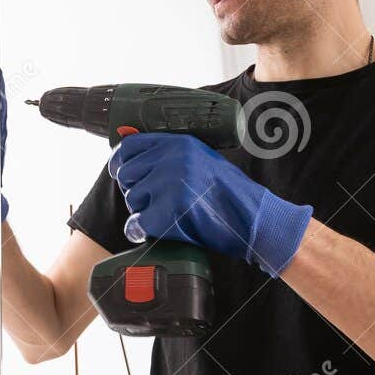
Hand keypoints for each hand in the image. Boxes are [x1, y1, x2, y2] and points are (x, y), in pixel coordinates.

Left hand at [107, 133, 311, 275]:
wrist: (255, 218)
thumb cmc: (231, 194)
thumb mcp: (202, 160)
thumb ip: (171, 156)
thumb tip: (132, 153)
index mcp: (179, 143)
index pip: (130, 146)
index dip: (120, 161)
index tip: (120, 171)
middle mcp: (172, 159)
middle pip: (127, 174)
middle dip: (137, 191)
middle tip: (157, 202)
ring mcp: (169, 183)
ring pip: (132, 199)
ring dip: (144, 211)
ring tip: (171, 214)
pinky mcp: (168, 210)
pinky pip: (138, 223)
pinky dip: (145, 231)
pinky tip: (163, 229)